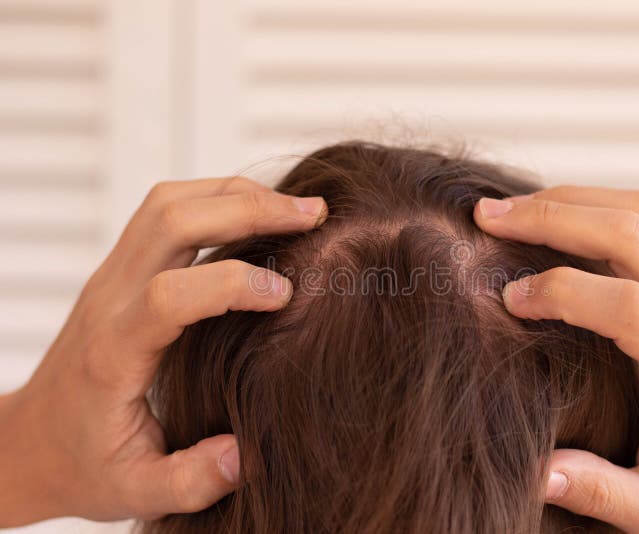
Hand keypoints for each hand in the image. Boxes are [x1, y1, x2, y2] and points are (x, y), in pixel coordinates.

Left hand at [0, 177, 326, 525]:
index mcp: (114, 352)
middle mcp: (109, 300)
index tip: (287, 296)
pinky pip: (166, 211)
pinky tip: (256, 216)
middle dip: (249, 208)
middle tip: (315, 215)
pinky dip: (217, 199)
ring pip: (168, 202)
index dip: (234, 285)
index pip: (170, 295)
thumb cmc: (85, 464)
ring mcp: (113, 276)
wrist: (31, 441)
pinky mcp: (124, 269)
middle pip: (171, 220)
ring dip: (234, 194)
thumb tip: (245, 453)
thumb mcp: (136, 492)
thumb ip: (191, 481)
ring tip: (294, 207)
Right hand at [474, 186, 638, 532]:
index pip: (627, 306)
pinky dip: (597, 205)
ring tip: (513, 208)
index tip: (511, 300)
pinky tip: (557, 216)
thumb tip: (538, 475)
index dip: (561, 292)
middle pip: (630, 234)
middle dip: (550, 216)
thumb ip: (600, 493)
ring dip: (571, 200)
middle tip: (488, 217)